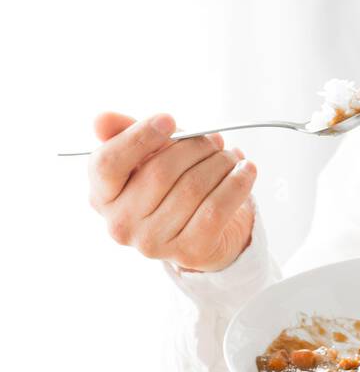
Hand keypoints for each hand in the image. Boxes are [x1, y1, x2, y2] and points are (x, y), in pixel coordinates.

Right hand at [88, 112, 256, 272]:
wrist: (204, 232)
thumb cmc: (170, 185)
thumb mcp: (146, 155)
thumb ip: (125, 134)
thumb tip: (102, 119)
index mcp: (103, 195)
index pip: (108, 164)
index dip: (138, 137)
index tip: (169, 120)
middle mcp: (121, 224)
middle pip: (159, 171)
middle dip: (194, 147)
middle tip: (213, 140)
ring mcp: (153, 243)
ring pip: (192, 187)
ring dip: (220, 162)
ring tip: (229, 156)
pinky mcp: (189, 251)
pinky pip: (216, 209)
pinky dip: (236, 184)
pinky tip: (246, 171)